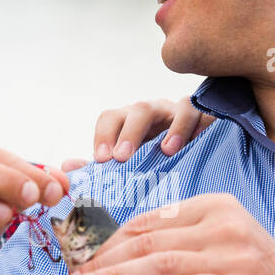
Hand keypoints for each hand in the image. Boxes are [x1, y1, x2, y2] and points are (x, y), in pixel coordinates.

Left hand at [61, 97, 214, 171]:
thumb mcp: (126, 165)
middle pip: (141, 110)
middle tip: (123, 157)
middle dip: (131, 132)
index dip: (104, 135)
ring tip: (167, 151)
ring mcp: (182, 113)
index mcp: (129, 122)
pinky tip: (198, 142)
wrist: (193, 156)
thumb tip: (67, 166)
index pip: (111, 117)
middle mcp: (154, 112)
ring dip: (173, 127)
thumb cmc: (152, 162)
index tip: (102, 159)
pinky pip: (206, 115)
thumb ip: (99, 167)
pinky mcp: (207, 119)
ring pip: (178, 107)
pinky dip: (201, 126)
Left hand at [63, 193, 274, 274]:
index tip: (82, 262)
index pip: (148, 221)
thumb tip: (121, 260)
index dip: (109, 243)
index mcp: (214, 207)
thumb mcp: (220, 252)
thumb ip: (179, 247)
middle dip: (104, 260)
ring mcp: (235, 253)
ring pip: (161, 262)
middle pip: (148, 239)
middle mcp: (224, 223)